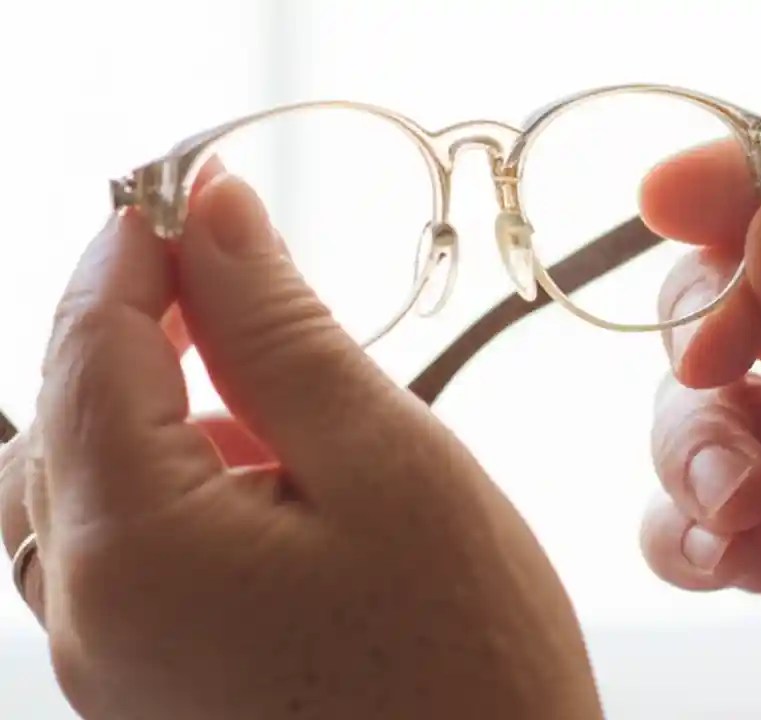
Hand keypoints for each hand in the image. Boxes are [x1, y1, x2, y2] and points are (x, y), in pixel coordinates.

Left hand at [0, 167, 599, 719]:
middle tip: (244, 277)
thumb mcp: (388, 462)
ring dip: (159, 408)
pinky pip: (119, 555)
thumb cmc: (471, 659)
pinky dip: (172, 486)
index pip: (90, 344)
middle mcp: (85, 619)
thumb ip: (280, 330)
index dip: (139, 246)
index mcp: (128, 550)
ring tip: (276, 396)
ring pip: (83, 486)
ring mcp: (110, 667)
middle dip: (143, 325)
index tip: (196, 183)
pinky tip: (267, 484)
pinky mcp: (151, 690)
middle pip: (66, 414)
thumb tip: (215, 214)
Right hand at [639, 141, 760, 718]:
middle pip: (755, 288)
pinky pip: (700, 516)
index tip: (662, 194)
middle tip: (709, 364)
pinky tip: (724, 559)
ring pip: (709, 403)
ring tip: (734, 502)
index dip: (748, 181)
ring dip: (695, 441)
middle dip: (712, 321)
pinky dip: (685, 530)